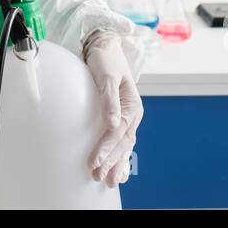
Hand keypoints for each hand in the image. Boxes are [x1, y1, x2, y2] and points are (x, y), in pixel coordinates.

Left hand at [83, 30, 142, 186]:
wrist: (106, 46)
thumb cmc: (106, 59)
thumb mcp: (107, 75)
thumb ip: (109, 99)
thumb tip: (111, 122)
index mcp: (133, 105)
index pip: (117, 132)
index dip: (106, 148)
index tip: (94, 162)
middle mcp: (133, 113)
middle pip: (122, 143)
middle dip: (111, 162)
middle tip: (99, 178)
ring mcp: (128, 116)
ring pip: (124, 145)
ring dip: (116, 163)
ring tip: (109, 181)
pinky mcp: (120, 116)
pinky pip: (122, 140)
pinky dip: (120, 156)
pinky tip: (118, 169)